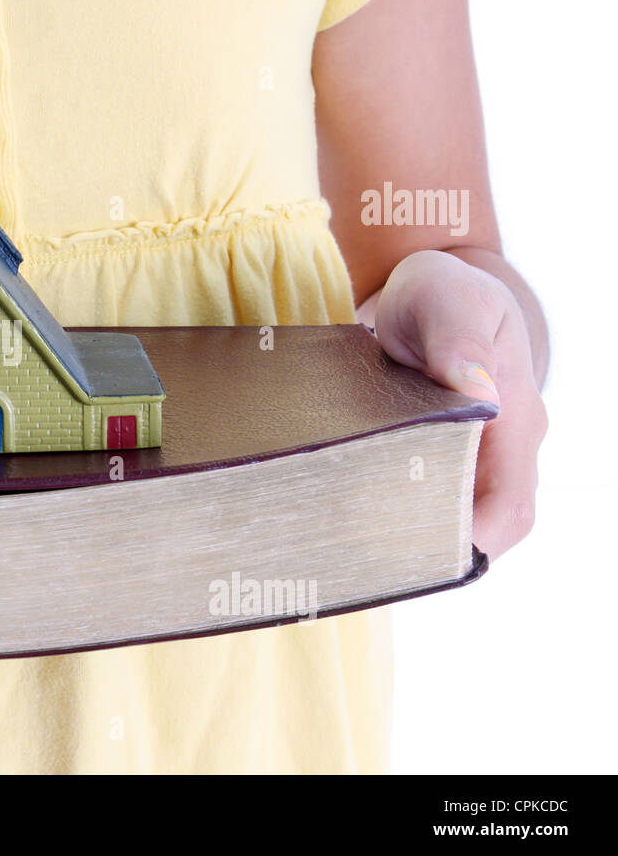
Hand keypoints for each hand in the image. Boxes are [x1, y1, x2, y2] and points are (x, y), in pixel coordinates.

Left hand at [370, 250, 547, 560]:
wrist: (425, 291)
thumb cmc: (444, 293)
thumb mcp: (451, 302)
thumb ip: (459, 343)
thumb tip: (476, 392)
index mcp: (515, 420)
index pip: (510, 503)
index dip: (475, 539)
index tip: (425, 558)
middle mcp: (499, 451)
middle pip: (479, 528)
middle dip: (431, 554)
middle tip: (368, 565)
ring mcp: (467, 460)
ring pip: (446, 523)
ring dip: (405, 542)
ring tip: (347, 555)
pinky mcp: (430, 462)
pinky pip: (417, 505)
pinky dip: (386, 520)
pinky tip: (340, 528)